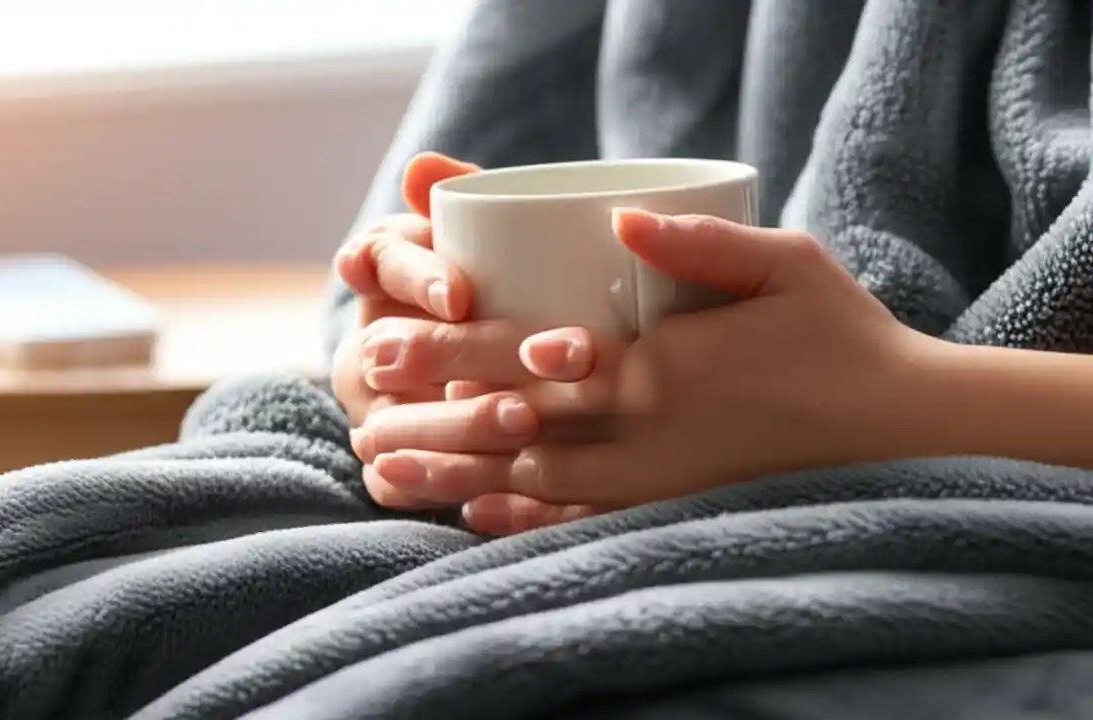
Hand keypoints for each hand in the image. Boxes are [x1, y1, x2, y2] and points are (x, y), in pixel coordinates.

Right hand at [334, 152, 551, 508]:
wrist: (524, 365)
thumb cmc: (517, 279)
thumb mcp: (502, 239)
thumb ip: (474, 199)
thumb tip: (423, 166)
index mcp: (385, 266)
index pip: (378, 257)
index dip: (414, 277)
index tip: (461, 295)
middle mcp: (368, 332)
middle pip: (386, 348)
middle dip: (453, 362)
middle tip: (523, 358)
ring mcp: (371, 399)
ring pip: (390, 419)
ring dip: (453, 424)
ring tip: (526, 423)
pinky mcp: (387, 458)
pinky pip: (393, 480)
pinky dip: (434, 485)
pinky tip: (484, 492)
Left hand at [355, 208, 939, 533]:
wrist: (902, 431)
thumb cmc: (843, 337)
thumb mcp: (786, 265)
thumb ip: (701, 244)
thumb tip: (625, 217)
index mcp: (656, 363)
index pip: (526, 358)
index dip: (447, 352)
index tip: (382, 345)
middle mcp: (644, 428)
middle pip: (510, 424)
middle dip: (428, 422)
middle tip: (359, 421)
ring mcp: (657, 476)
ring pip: (532, 479)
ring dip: (454, 476)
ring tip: (387, 473)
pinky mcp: (675, 503)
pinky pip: (585, 521)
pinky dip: (524, 520)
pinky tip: (474, 516)